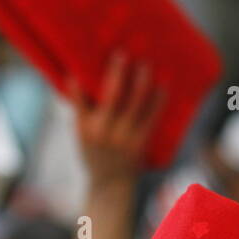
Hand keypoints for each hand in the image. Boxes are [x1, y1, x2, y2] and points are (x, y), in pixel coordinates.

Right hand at [71, 52, 164, 187]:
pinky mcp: (139, 143)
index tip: (77, 67)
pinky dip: (157, 101)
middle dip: (117, 74)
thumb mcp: (80, 134)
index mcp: (84, 128)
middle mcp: (103, 132)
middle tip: (122, 54)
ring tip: (145, 65)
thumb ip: (81, 109)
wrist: (110, 185)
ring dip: (141, 83)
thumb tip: (75, 78)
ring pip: (134, 104)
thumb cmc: (94, 154)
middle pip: (111, 97)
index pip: (78, 100)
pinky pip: (151, 118)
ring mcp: (123, 138)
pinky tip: (163, 87)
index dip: (77, 84)